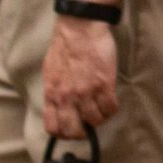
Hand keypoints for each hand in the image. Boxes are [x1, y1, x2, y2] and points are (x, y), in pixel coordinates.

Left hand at [41, 14, 118, 139]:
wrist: (80, 28)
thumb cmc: (65, 46)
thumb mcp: (51, 72)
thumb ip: (55, 91)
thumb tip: (59, 104)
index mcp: (52, 94)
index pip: (53, 127)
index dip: (64, 134)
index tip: (71, 129)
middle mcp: (67, 97)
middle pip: (74, 131)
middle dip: (83, 132)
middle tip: (89, 125)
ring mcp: (86, 92)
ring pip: (96, 121)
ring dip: (100, 118)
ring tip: (101, 108)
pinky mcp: (104, 85)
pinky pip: (110, 108)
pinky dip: (112, 109)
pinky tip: (110, 101)